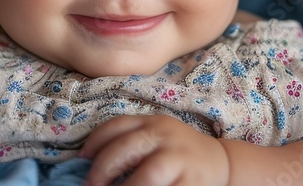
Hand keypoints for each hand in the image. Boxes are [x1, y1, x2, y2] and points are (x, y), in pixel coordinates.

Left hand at [80, 115, 229, 185]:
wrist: (221, 163)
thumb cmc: (179, 151)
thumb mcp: (157, 136)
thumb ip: (131, 141)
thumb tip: (88, 160)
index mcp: (153, 123)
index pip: (117, 125)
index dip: (94, 142)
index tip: (81, 159)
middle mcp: (165, 136)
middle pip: (127, 148)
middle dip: (103, 168)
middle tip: (91, 185)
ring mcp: (179, 159)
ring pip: (147, 174)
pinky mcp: (191, 182)